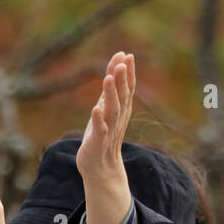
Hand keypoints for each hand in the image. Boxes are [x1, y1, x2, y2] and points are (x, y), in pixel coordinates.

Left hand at [76, 52, 135, 223]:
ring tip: (107, 78)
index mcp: (121, 110)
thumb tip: (117, 63)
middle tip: (122, 62)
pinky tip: (96, 109)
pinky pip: (99, 130)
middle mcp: (117, 119)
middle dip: (121, 79)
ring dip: (110, 94)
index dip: (128, 73)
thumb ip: (111, 88)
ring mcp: (108, 131)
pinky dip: (98, 120)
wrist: (101, 168)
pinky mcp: (97, 143)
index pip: (127, 88)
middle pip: (121, 97)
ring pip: (111, 111)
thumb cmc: (102, 135)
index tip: (128, 55)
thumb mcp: (107, 108)